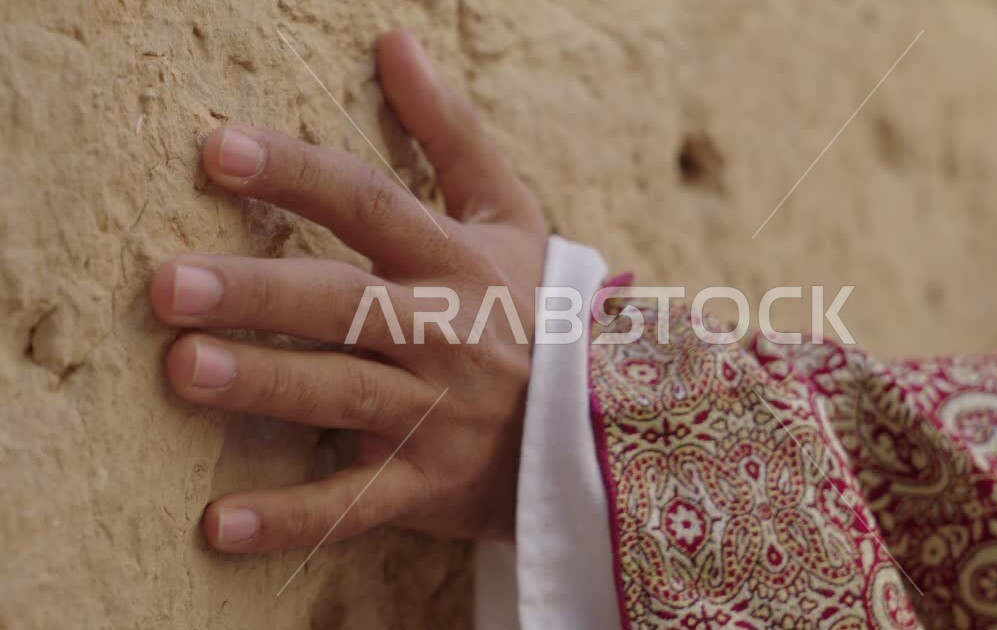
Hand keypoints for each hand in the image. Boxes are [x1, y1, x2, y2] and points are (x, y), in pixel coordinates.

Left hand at [150, 31, 547, 551]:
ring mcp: (433, 413)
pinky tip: (219, 525)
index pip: (370, 206)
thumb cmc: (536, 307)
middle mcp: (441, 333)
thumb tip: (394, 43)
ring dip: (268, 386)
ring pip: (343, 394)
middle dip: (260, 292)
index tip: (218, 151)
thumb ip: (451, 132)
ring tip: (186, 370)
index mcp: (455, 262)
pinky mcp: (424, 483)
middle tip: (171, 283)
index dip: (298, 175)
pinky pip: (355, 504)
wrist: (599, 421)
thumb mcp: (509, 215)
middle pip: (344, 304)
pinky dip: (292, 519)